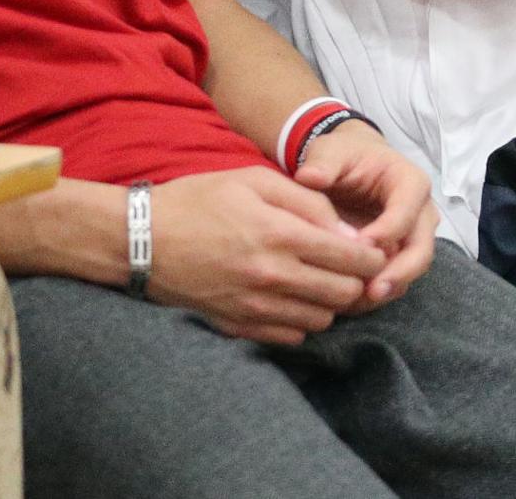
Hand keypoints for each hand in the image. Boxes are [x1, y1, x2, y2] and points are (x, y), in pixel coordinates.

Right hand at [148, 165, 386, 344]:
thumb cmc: (199, 200)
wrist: (143, 240)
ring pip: (322, 319)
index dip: (372, 255)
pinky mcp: (240, 328)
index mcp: (279, 233)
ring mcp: (256, 307)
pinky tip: (291, 297)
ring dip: (329, 301)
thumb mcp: (253, 179)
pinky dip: (301, 320)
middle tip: (349, 266)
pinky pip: (293, 336)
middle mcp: (273, 276)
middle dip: (356, 280)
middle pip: (344, 294)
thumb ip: (306, 200)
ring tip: (318, 279)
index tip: (372, 249)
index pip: (351, 258)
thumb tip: (346, 230)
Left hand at [294, 120, 438, 310]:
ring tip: (357, 302)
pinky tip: (351, 302)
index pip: (406, 212)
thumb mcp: (332, 151)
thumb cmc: (345, 155)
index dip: (386, 232)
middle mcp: (421, 212)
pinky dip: (377, 292)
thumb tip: (309, 178)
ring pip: (410, 271)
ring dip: (387, 288)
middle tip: (371, 291)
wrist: (352, 165)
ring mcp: (414, 237)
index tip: (359, 245)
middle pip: (420, 249)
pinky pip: (396, 279)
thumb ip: (323, 163)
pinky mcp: (401, 255)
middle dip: (399, 272)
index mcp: (410, 182)